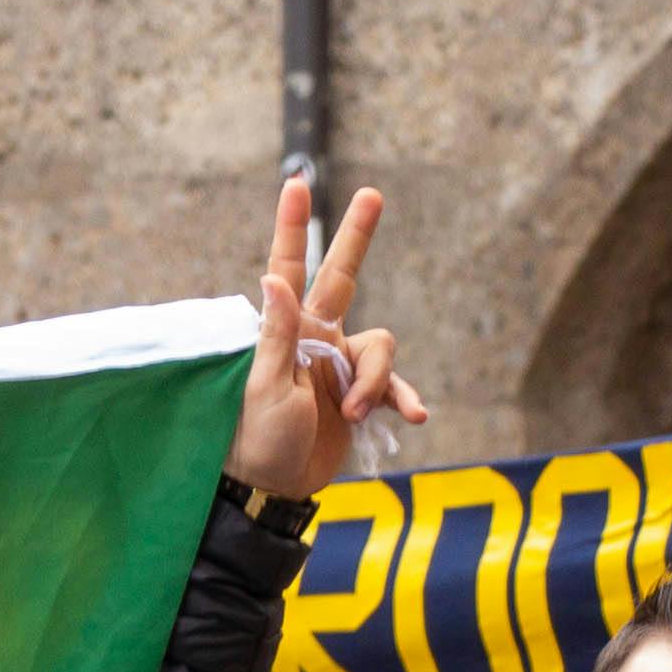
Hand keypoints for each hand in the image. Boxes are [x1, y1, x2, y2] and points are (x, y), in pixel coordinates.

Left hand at [222, 177, 422, 502]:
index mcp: (286, 332)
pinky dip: (402, 398)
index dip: (293, 226)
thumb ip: (277, 335)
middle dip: (358, 236)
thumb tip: (274, 279)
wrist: (277, 488)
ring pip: (380, 346)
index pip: (289, 269)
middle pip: (343, 276)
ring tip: (351, 413)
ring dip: (372, 381)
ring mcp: (341, 364)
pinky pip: (393, 385)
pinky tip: (413, 416)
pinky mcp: (361, 394)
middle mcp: (316, 337)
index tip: (297, 183)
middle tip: (373, 193)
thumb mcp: (266, 388)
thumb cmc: (258, 439)